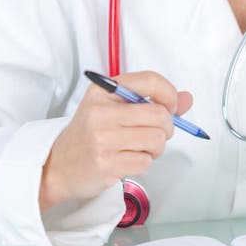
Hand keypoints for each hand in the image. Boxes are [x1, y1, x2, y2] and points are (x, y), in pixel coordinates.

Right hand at [39, 71, 192, 210]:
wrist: (58, 165)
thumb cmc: (90, 133)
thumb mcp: (115, 107)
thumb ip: (152, 100)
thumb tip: (187, 98)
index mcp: (104, 90)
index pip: (150, 81)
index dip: (169, 95)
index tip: (171, 106)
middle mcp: (101, 111)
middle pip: (159, 115)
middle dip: (166, 128)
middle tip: (156, 133)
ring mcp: (102, 138)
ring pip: (156, 140)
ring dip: (156, 148)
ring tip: (140, 148)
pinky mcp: (106, 163)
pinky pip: (146, 162)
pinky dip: (143, 163)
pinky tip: (127, 160)